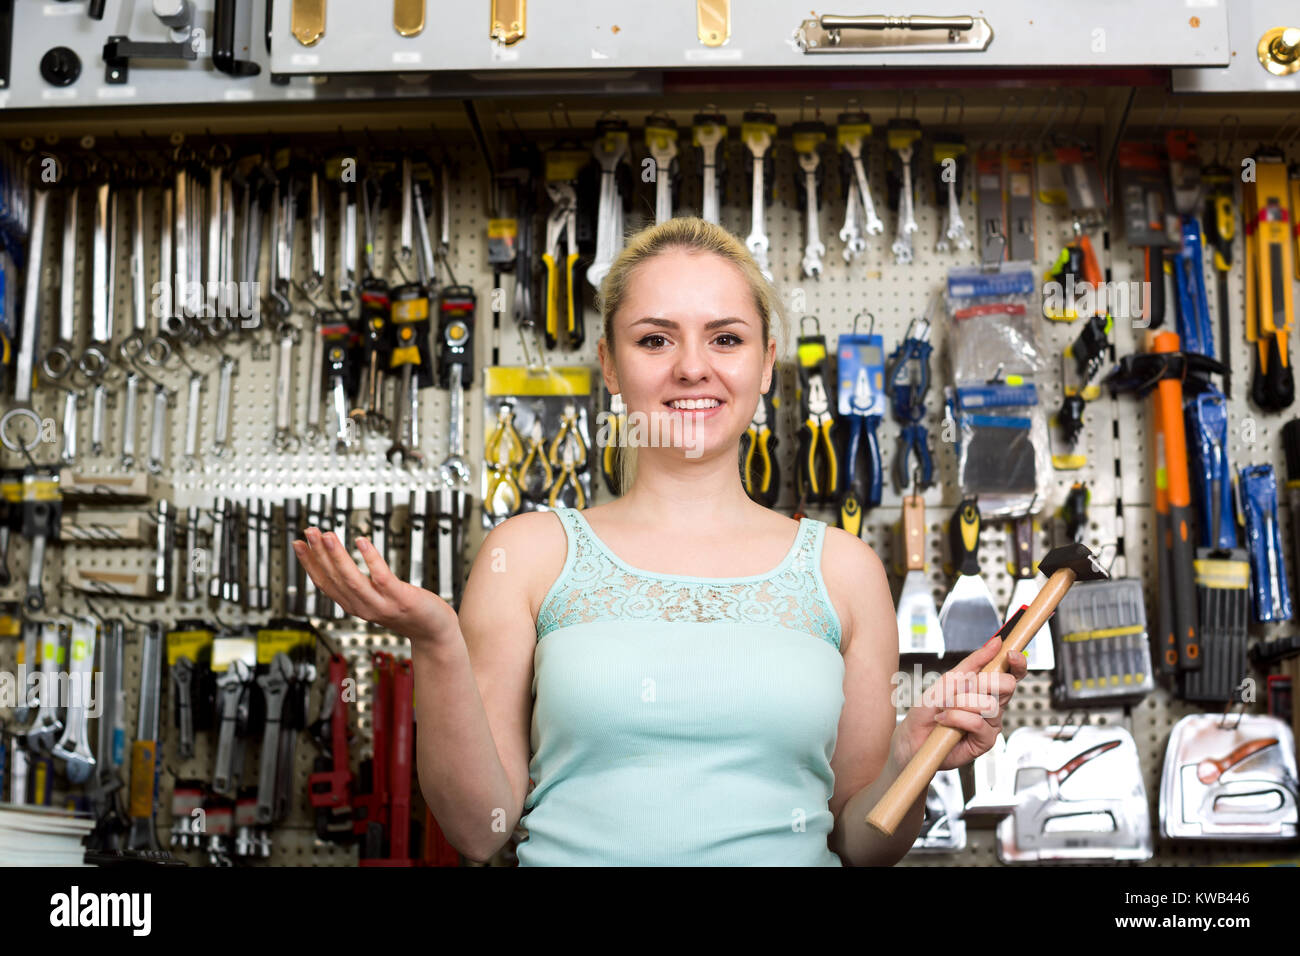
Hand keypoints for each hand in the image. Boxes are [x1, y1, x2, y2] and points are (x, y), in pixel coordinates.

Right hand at [292, 527, 458, 645]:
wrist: (434, 632)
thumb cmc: (409, 611)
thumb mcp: (376, 600)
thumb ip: (359, 587)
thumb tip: (340, 565)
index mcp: (354, 606)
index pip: (325, 584)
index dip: (310, 564)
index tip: (299, 544)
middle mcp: (363, 607)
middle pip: (335, 579)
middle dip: (319, 554)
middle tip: (309, 531)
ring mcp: (382, 604)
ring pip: (352, 579)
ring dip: (337, 556)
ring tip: (327, 535)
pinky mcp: (400, 598)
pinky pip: (381, 577)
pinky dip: (370, 558)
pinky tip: (362, 541)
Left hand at [890, 633, 1027, 771]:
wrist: (912, 738)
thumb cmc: (929, 710)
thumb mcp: (946, 681)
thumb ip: (972, 663)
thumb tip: (995, 644)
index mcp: (986, 688)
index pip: (1012, 673)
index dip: (1017, 662)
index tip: (1009, 653)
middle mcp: (993, 705)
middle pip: (1007, 685)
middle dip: (983, 682)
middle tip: (963, 687)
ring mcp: (991, 724)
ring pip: (989, 704)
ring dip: (960, 703)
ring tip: (944, 709)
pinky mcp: (985, 741)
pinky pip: (977, 722)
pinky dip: (956, 718)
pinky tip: (944, 720)